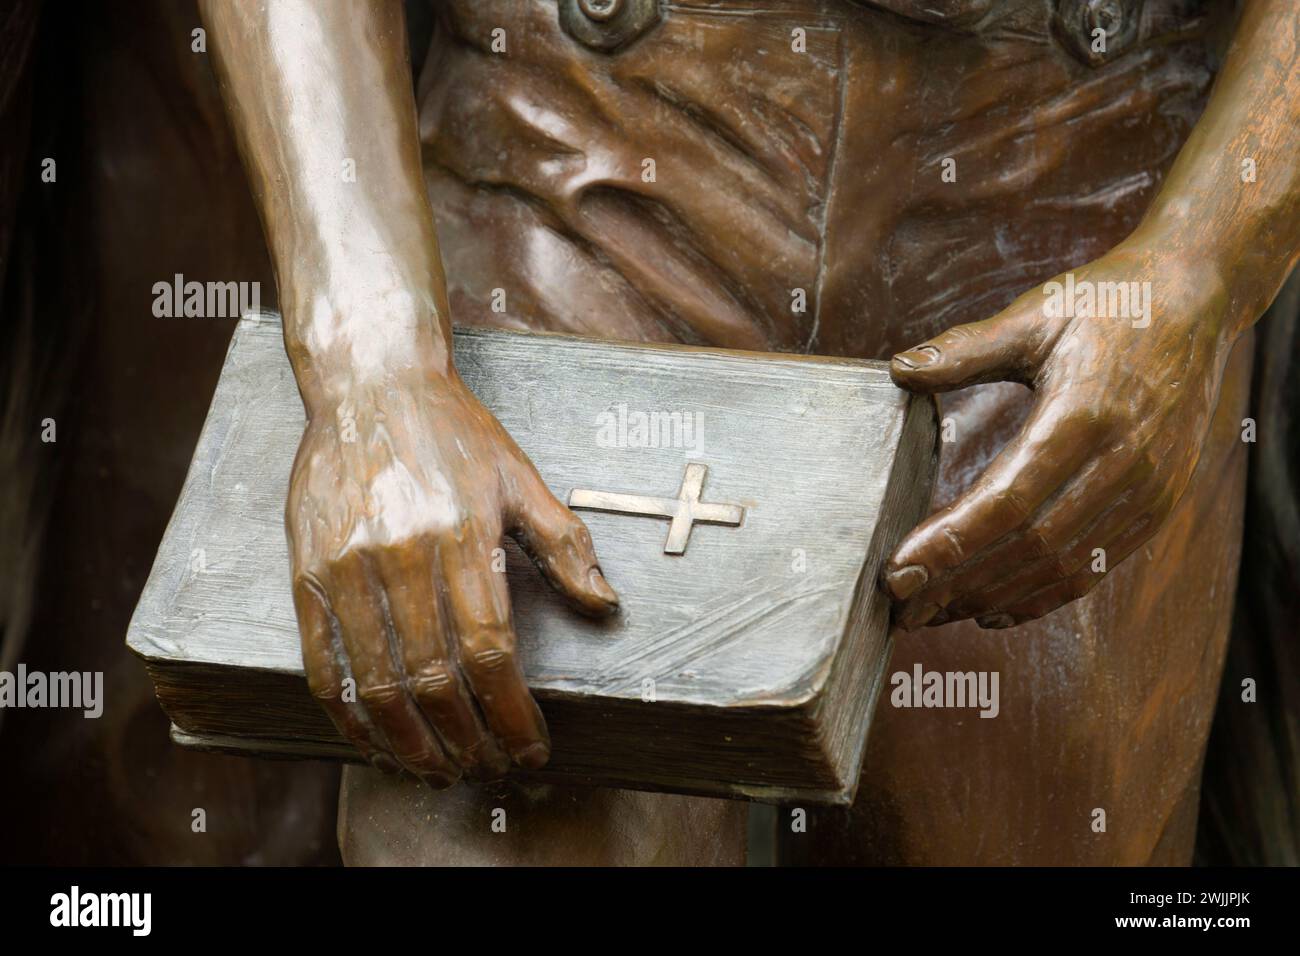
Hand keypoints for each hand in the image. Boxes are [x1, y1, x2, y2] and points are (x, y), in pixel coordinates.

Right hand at [287, 372, 617, 786]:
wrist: (369, 385)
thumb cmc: (453, 433)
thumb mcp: (521, 478)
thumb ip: (564, 544)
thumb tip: (605, 605)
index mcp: (463, 536)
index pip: (491, 652)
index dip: (512, 714)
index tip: (530, 750)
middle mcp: (402, 555)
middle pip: (435, 680)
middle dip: (467, 741)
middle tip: (487, 769)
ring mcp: (348, 566)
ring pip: (377, 684)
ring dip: (411, 743)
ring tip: (438, 769)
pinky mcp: (308, 571)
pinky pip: (323, 663)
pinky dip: (350, 715)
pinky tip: (376, 740)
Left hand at [882, 242, 1235, 629]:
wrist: (1196, 300)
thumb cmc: (1108, 304)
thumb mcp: (1035, 314)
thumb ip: (966, 348)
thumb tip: (898, 369)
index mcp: (1084, 415)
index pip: (1007, 502)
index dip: (951, 544)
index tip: (899, 572)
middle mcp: (1123, 463)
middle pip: (1029, 547)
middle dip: (959, 583)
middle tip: (900, 606)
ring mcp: (1147, 491)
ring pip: (1061, 567)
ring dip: (993, 598)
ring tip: (933, 612)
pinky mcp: (1157, 505)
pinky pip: (1093, 566)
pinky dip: (1041, 596)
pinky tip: (992, 608)